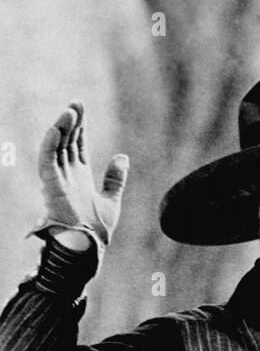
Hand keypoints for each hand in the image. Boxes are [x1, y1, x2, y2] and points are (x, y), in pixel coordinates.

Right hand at [37, 102, 128, 247]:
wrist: (88, 247)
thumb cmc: (97, 230)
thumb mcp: (111, 200)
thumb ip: (115, 179)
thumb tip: (123, 156)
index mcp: (79, 176)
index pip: (76, 144)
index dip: (79, 126)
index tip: (81, 108)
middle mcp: (67, 175)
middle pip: (66, 141)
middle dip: (71, 121)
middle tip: (76, 102)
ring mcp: (58, 180)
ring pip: (56, 147)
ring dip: (61, 128)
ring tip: (70, 110)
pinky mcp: (51, 186)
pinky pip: (47, 161)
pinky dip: (49, 144)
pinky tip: (56, 128)